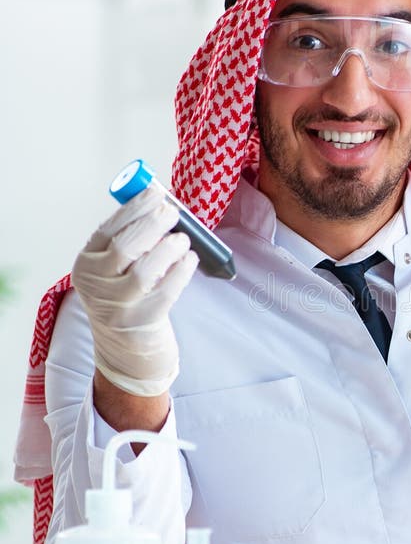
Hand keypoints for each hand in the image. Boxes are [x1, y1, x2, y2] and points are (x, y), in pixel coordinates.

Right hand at [71, 185, 197, 396]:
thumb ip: (130, 241)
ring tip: (183, 240)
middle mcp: (96, 285)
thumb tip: (161, 203)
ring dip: (169, 248)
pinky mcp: (142, 322)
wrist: (126, 350)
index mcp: (87, 265)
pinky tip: (190, 260)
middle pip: (125, 247)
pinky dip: (182, 271)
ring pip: (146, 270)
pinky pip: (167, 290)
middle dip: (153, 224)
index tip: (155, 193)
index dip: (133, 209)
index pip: (107, 230)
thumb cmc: (126, 299)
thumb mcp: (113, 270)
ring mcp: (119, 306)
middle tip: (173, 212)